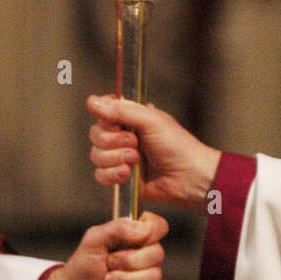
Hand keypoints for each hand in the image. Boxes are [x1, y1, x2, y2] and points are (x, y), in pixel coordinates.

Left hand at [45, 212, 168, 279]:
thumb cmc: (83, 266)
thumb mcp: (94, 240)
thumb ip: (117, 229)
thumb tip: (145, 229)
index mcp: (134, 236)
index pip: (158, 226)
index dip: (153, 231)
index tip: (137, 239)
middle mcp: (144, 255)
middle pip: (158, 254)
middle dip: (130, 261)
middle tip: (109, 263)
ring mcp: (146, 277)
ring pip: (154, 277)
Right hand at [86, 95, 221, 211]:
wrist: (188, 178)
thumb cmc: (177, 146)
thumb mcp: (151, 120)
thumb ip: (121, 110)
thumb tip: (92, 102)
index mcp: (131, 117)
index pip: (103, 111)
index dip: (105, 117)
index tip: (115, 121)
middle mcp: (123, 135)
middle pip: (96, 134)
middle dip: (113, 140)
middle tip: (135, 143)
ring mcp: (120, 157)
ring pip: (96, 155)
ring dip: (116, 158)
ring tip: (136, 160)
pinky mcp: (120, 177)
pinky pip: (100, 175)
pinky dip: (113, 175)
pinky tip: (128, 175)